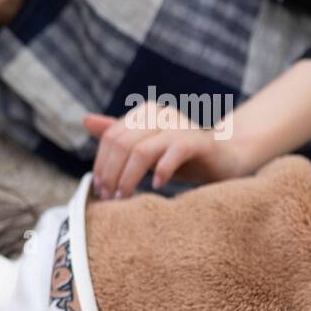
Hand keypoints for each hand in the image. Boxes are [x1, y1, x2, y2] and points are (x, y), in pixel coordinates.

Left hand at [84, 103, 246, 199]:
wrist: (225, 159)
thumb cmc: (179, 156)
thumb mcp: (144, 148)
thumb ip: (117, 135)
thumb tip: (86, 120)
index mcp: (145, 113)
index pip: (111, 137)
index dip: (101, 164)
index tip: (100, 189)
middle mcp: (161, 114)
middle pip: (122, 144)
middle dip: (111, 174)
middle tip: (109, 197)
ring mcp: (180, 126)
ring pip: (142, 150)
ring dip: (128, 178)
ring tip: (125, 197)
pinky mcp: (199, 141)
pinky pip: (174, 152)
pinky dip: (161, 171)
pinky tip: (157, 187)